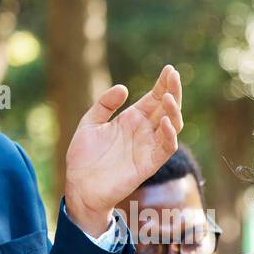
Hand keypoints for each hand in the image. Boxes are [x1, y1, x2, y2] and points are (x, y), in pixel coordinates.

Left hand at [63, 64, 183, 236]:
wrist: (80, 185)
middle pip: (166, 109)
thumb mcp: (90, 122)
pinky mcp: (148, 164)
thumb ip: (105, 105)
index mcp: (132, 120)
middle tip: (173, 76)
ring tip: (169, 98)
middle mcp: (144, 132)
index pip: (154, 99)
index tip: (169, 69)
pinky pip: (165, 149)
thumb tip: (124, 88)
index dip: (163, 84)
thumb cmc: (84, 156)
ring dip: (174, 112)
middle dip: (172, 92)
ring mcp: (148, 147)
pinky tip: (165, 123)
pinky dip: (169, 136)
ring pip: (172, 127)